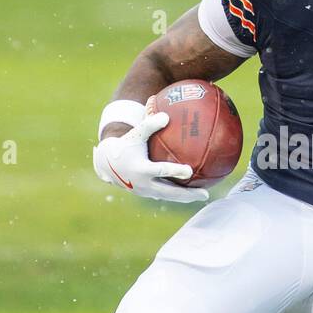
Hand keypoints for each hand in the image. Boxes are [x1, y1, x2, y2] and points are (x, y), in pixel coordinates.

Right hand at [94, 111, 208, 202]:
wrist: (107, 164)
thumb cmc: (125, 145)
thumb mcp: (135, 134)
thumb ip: (150, 125)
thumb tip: (167, 115)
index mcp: (141, 168)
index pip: (160, 170)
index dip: (175, 171)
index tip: (189, 170)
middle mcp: (143, 183)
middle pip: (169, 192)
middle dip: (187, 194)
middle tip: (205, 194)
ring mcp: (145, 191)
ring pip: (169, 196)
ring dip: (185, 197)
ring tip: (203, 195)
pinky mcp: (146, 194)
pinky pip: (165, 195)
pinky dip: (178, 195)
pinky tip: (192, 192)